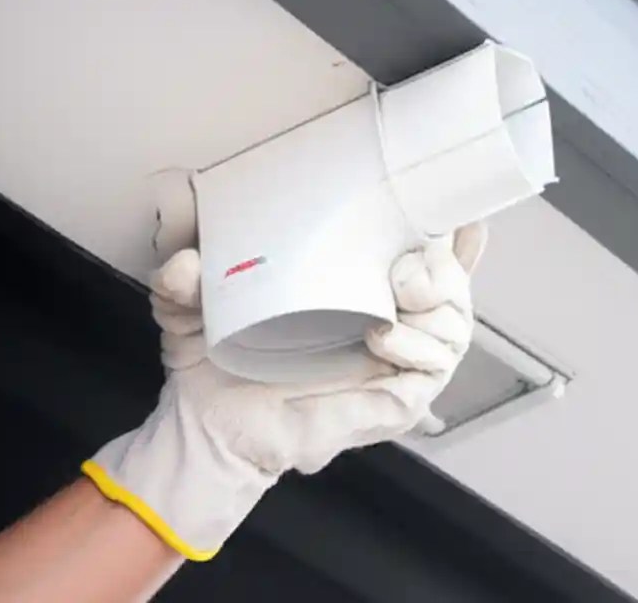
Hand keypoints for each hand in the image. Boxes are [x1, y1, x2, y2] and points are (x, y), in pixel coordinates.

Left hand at [82, 224, 486, 560]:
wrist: (209, 430)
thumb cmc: (215, 363)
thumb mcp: (191, 307)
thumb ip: (181, 278)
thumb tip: (186, 261)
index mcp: (356, 283)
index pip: (427, 250)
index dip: (452, 229)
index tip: (453, 207)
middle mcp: (390, 317)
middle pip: (455, 278)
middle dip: (448, 259)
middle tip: (408, 256)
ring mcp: (400, 360)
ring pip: (456, 319)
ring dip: (438, 297)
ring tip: (398, 292)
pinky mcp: (400, 398)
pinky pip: (436, 364)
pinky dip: (416, 344)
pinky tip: (383, 337)